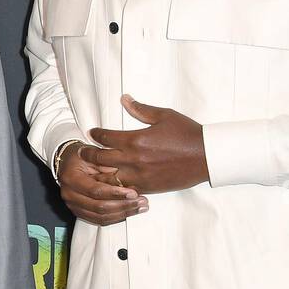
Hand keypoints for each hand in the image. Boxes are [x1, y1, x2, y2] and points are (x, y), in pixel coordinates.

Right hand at [57, 141, 148, 225]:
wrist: (68, 162)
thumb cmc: (82, 156)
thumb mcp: (95, 154)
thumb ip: (109, 167)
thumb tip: (128, 181)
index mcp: (71, 178)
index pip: (95, 190)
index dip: (115, 193)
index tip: (132, 193)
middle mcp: (69, 194)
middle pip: (99, 207)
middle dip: (123, 206)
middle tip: (141, 202)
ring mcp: (73, 205)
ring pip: (100, 217)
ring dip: (122, 214)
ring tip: (139, 207)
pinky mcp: (79, 212)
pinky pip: (99, 220)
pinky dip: (115, 218)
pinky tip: (128, 212)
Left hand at [87, 94, 209, 194]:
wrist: (207, 156)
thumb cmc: (187, 133)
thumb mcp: (164, 116)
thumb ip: (141, 109)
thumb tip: (124, 99)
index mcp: (136, 140)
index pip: (105, 138)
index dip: (96, 134)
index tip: (91, 133)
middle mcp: (133, 160)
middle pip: (100, 159)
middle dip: (88, 154)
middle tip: (82, 152)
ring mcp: (139, 176)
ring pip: (108, 178)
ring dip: (97, 173)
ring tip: (90, 170)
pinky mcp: (147, 187)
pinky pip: (123, 189)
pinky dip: (114, 187)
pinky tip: (108, 184)